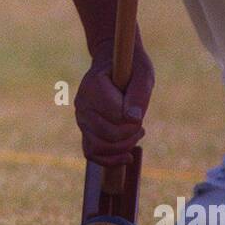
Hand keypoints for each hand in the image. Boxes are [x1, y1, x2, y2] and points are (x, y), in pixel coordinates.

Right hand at [75, 37, 153, 168]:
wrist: (113, 64)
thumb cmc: (131, 67)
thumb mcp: (143, 74)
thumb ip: (139, 94)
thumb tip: (133, 119)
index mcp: (94, 86)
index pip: (116, 117)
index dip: (134, 119)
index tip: (139, 110)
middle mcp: (82, 104)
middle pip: (108, 134)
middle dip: (130, 135)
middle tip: (140, 126)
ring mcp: (81, 118)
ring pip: (99, 147)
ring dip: (123, 148)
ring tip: (134, 136)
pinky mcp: (84, 129)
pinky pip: (91, 152)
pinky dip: (109, 159)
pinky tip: (126, 157)